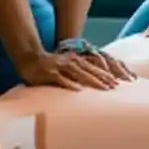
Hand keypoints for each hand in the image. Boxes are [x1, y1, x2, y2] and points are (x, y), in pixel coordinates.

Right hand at [16, 48, 131, 90]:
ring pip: (80, 74)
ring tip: (104, 88)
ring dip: (93, 81)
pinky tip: (78, 90)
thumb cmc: (50, 67)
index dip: (107, 74)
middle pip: (91, 70)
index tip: (119, 82)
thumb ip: (78, 73)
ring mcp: (61, 66)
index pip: (95, 68)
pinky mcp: (50, 73)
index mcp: (77, 60)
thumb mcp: (66, 67)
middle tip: (116, 87)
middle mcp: (71, 61)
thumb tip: (90, 85)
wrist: (30, 59)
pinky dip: (70, 84)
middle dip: (104, 78)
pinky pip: (62, 79)